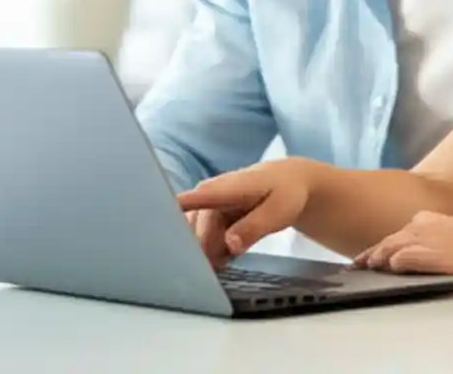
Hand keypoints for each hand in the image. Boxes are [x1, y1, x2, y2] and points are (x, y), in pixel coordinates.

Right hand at [176, 158, 315, 261]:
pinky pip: (202, 239)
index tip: (161, 238)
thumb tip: (229, 245)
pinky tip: (226, 260)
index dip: (171, 216)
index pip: (190, 200)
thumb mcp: (279, 211)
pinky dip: (212, 252)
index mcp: (221, 188)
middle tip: (216, 270)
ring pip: (194, 237)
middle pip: (191, 230)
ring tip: (225, 264)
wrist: (290, 182)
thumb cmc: (286, 193)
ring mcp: (207, 206)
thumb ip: (254, 227)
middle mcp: (207, 195)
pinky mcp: (211, 217)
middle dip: (200, 252)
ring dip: (206, 254)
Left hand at [353, 211, 452, 289]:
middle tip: (355, 267)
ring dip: (374, 261)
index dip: (377, 248)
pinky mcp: (430, 254)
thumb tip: (407, 259)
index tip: (365, 258)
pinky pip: (400, 260)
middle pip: (386, 241)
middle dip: (370, 255)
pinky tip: (384, 274)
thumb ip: (430, 244)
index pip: (394, 234)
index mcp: (427, 217)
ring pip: (388, 249)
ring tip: (362, 272)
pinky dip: (390, 267)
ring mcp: (425, 238)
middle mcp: (421, 223)